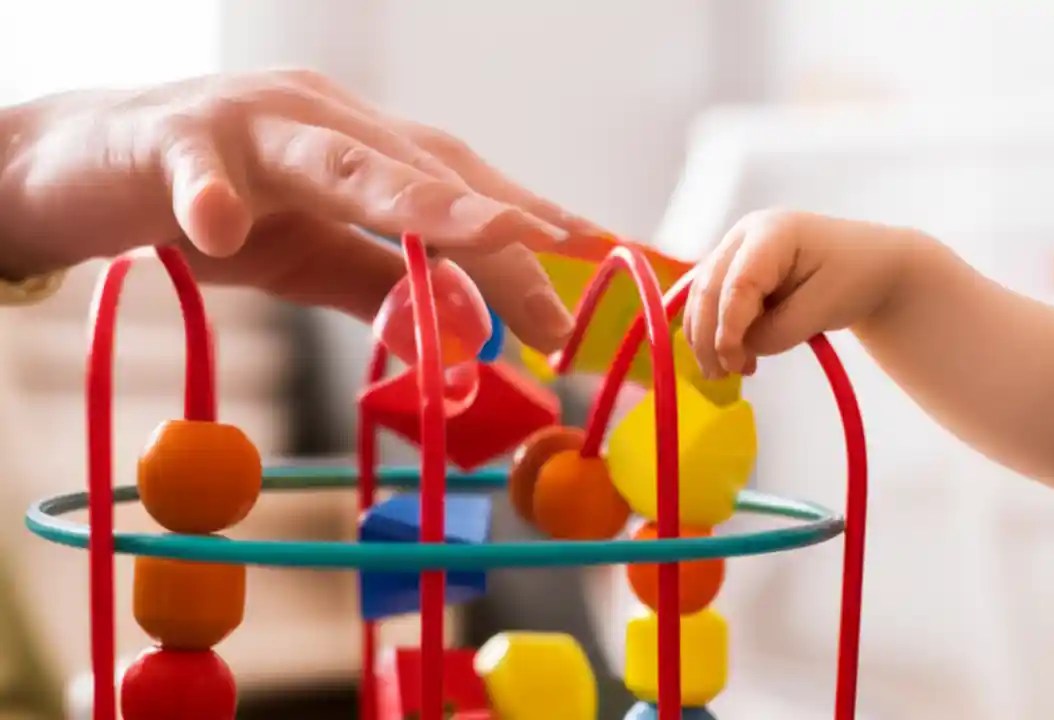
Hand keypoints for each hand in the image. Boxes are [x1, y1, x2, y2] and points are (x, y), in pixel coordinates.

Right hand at [0, 69, 597, 351]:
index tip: (593, 257)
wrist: (77, 168)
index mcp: (361, 148)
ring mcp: (246, 122)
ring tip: (485, 230)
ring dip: (413, 196)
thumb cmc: (210, 207)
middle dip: (497, 219)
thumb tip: (467, 333)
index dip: (526, 215)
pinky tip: (224, 228)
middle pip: (421, 171)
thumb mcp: (309, 258)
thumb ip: (382, 287)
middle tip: (563, 260)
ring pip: (335, 155)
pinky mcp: (164, 141)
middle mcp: (320, 120)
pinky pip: (192, 167)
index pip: (458, 183)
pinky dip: (210, 195)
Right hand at [683, 210, 921, 376]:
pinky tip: (731, 357)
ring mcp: (735, 250)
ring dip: (704, 336)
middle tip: (720, 375)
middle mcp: (744, 235)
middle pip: (709, 286)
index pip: (738, 282)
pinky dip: (713, 331)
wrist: (869, 265)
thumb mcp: (824, 307)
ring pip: (702, 295)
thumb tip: (741, 348)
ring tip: (722, 372)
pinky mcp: (733, 270)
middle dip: (708, 335)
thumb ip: (779, 330)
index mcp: (772, 232)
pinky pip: (710, 301)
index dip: (729, 326)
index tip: (735, 363)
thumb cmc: (855, 278)